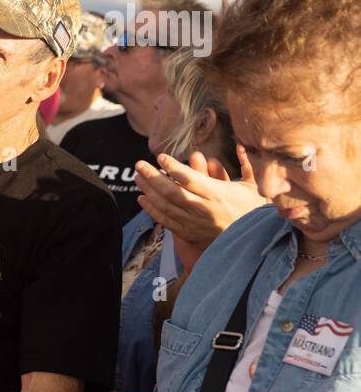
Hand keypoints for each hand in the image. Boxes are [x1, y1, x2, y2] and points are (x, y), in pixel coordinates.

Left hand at [136, 146, 266, 253]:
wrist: (251, 245)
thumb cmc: (252, 212)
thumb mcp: (252, 188)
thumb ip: (245, 166)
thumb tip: (240, 146)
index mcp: (218, 195)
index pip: (190, 179)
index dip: (173, 167)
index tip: (161, 157)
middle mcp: (202, 208)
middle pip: (171, 191)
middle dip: (152, 176)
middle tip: (139, 164)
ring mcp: (193, 222)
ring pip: (165, 205)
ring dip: (148, 190)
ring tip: (138, 177)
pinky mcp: (187, 233)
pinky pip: (165, 220)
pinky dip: (151, 209)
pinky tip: (142, 198)